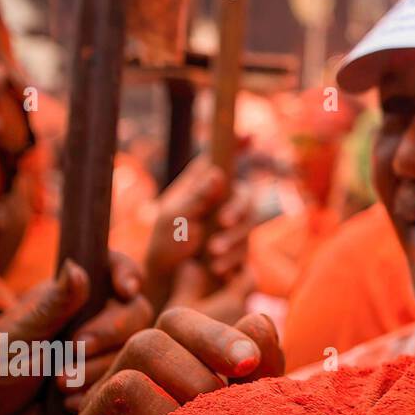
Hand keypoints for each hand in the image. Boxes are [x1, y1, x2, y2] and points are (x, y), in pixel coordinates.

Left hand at [0, 254, 149, 414]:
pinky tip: (70, 403)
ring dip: (98, 369)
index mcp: (74, 297)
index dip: (128, 274)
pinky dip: (100, 392)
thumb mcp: (22, 334)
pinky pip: (126, 384)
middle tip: (74, 351)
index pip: (115, 269)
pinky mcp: (108, 384)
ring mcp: (106, 354)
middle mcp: (96, 320)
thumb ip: (55, 303)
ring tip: (59, 385)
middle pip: (136, 311)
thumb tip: (76, 267)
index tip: (125, 291)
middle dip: (108, 334)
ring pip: (133, 350)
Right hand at [42, 307, 283, 414]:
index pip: (175, 323)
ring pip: (124, 387)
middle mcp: (117, 385)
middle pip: (146, 344)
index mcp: (159, 366)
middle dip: (196, 376)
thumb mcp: (248, 410)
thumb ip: (259, 366)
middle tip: (218, 413)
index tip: (251, 364)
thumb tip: (257, 321)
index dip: (214, 336)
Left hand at [143, 155, 251, 308]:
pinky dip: (233, 258)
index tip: (248, 135)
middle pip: (245, 194)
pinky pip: (247, 249)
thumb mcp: (174, 218)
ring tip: (212, 255)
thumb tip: (217, 174)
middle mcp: (221, 200)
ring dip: (233, 239)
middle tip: (223, 222)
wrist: (168, 280)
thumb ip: (196, 198)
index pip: (221, 159)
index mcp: (202, 185)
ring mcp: (232, 223)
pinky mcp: (238, 246)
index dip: (236, 145)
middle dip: (237, 210)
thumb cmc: (165, 243)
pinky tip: (218, 269)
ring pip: (249, 224)